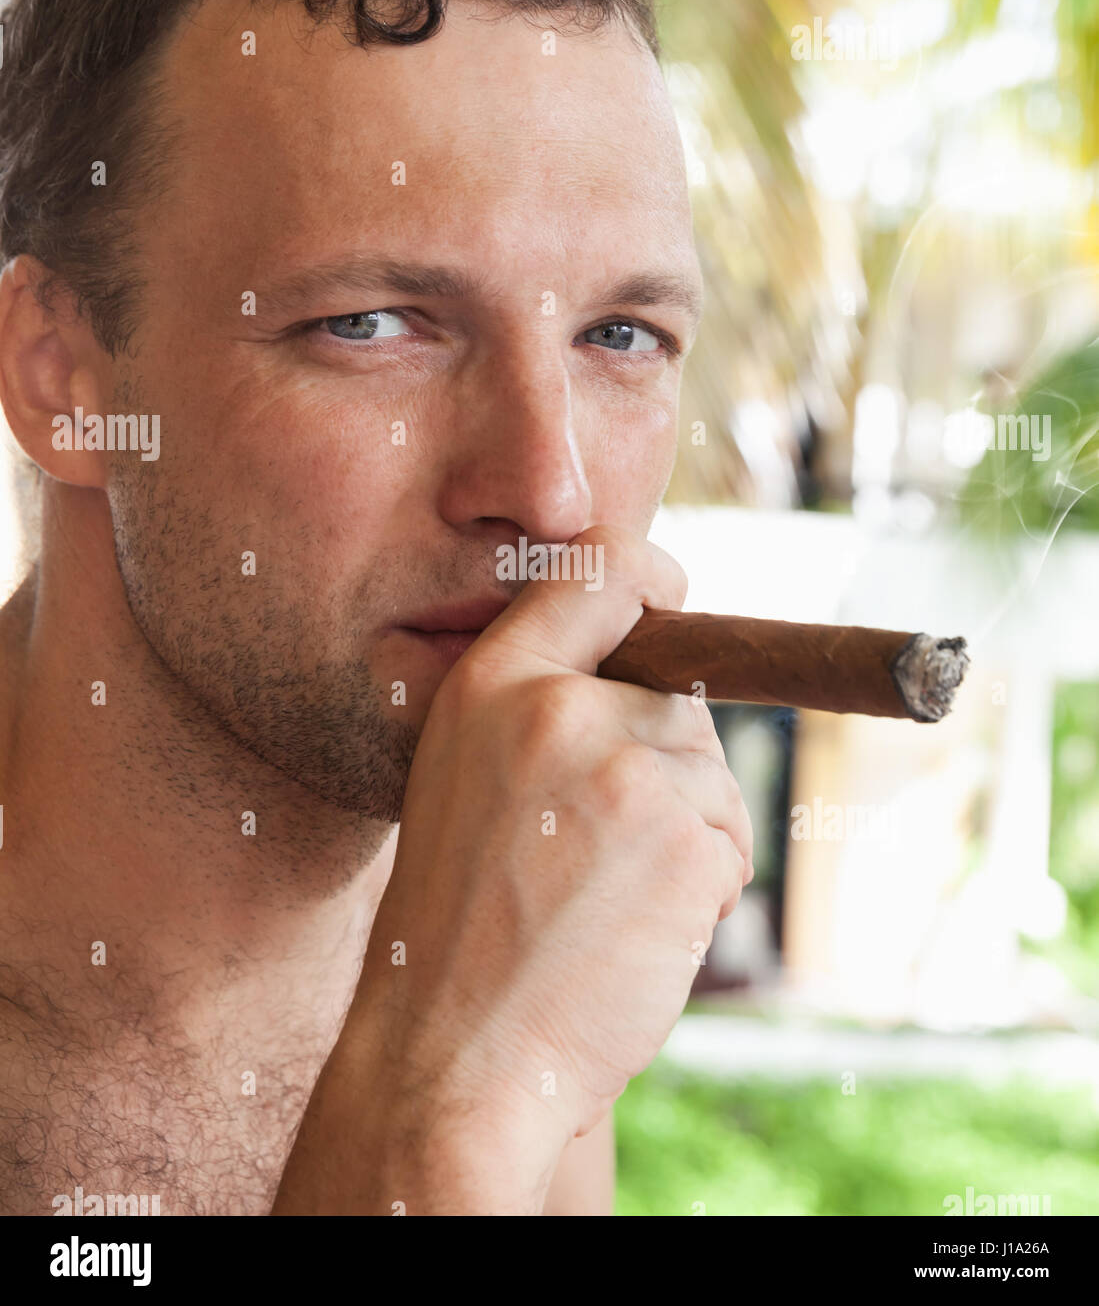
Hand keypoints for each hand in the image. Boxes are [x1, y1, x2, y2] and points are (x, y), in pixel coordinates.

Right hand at [353, 524, 752, 1174]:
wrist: (449, 1060)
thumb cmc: (461, 932)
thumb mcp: (464, 783)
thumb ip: (539, 715)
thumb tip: (657, 680)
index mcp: (488, 684)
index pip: (597, 567)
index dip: (651, 578)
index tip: (673, 598)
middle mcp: (558, 707)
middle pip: (678, 697)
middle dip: (670, 768)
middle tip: (597, 858)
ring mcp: (624, 770)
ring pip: (714, 774)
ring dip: (691, 838)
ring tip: (605, 904)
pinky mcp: (684, 839)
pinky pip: (734, 842)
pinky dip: (706, 891)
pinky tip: (636, 935)